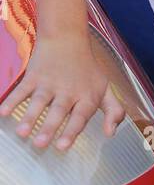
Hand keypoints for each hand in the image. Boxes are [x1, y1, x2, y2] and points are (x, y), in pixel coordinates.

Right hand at [0, 34, 124, 150]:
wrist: (68, 38)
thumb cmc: (87, 69)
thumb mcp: (106, 87)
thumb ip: (113, 110)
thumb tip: (111, 134)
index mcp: (86, 96)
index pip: (80, 116)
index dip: (72, 131)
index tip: (62, 146)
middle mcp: (68, 90)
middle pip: (58, 111)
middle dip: (49, 127)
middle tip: (40, 144)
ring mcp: (50, 82)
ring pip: (39, 101)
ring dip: (30, 116)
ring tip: (22, 132)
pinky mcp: (34, 75)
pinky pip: (22, 89)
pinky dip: (13, 100)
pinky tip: (3, 112)